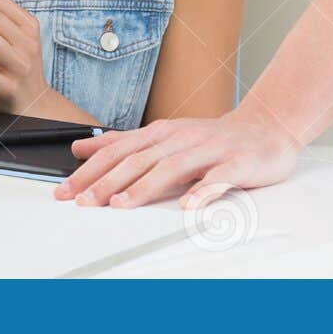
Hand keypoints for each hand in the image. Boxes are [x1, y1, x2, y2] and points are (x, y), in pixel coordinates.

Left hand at [54, 105, 300, 208]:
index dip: (90, 171)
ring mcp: (209, 149)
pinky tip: (188, 205)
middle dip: (107, 181)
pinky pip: (219, 177)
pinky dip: (202, 190)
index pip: (118, 151)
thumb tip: (81, 148)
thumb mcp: (163, 136)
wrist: (266, 128)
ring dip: (144, 186)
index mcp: (161, 133)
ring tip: (122, 204)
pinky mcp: (237, 162)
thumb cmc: (212, 139)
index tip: (66, 191)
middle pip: (139, 159)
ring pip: (172, 167)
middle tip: (83, 202)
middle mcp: (181, 138)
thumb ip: (123, 143)